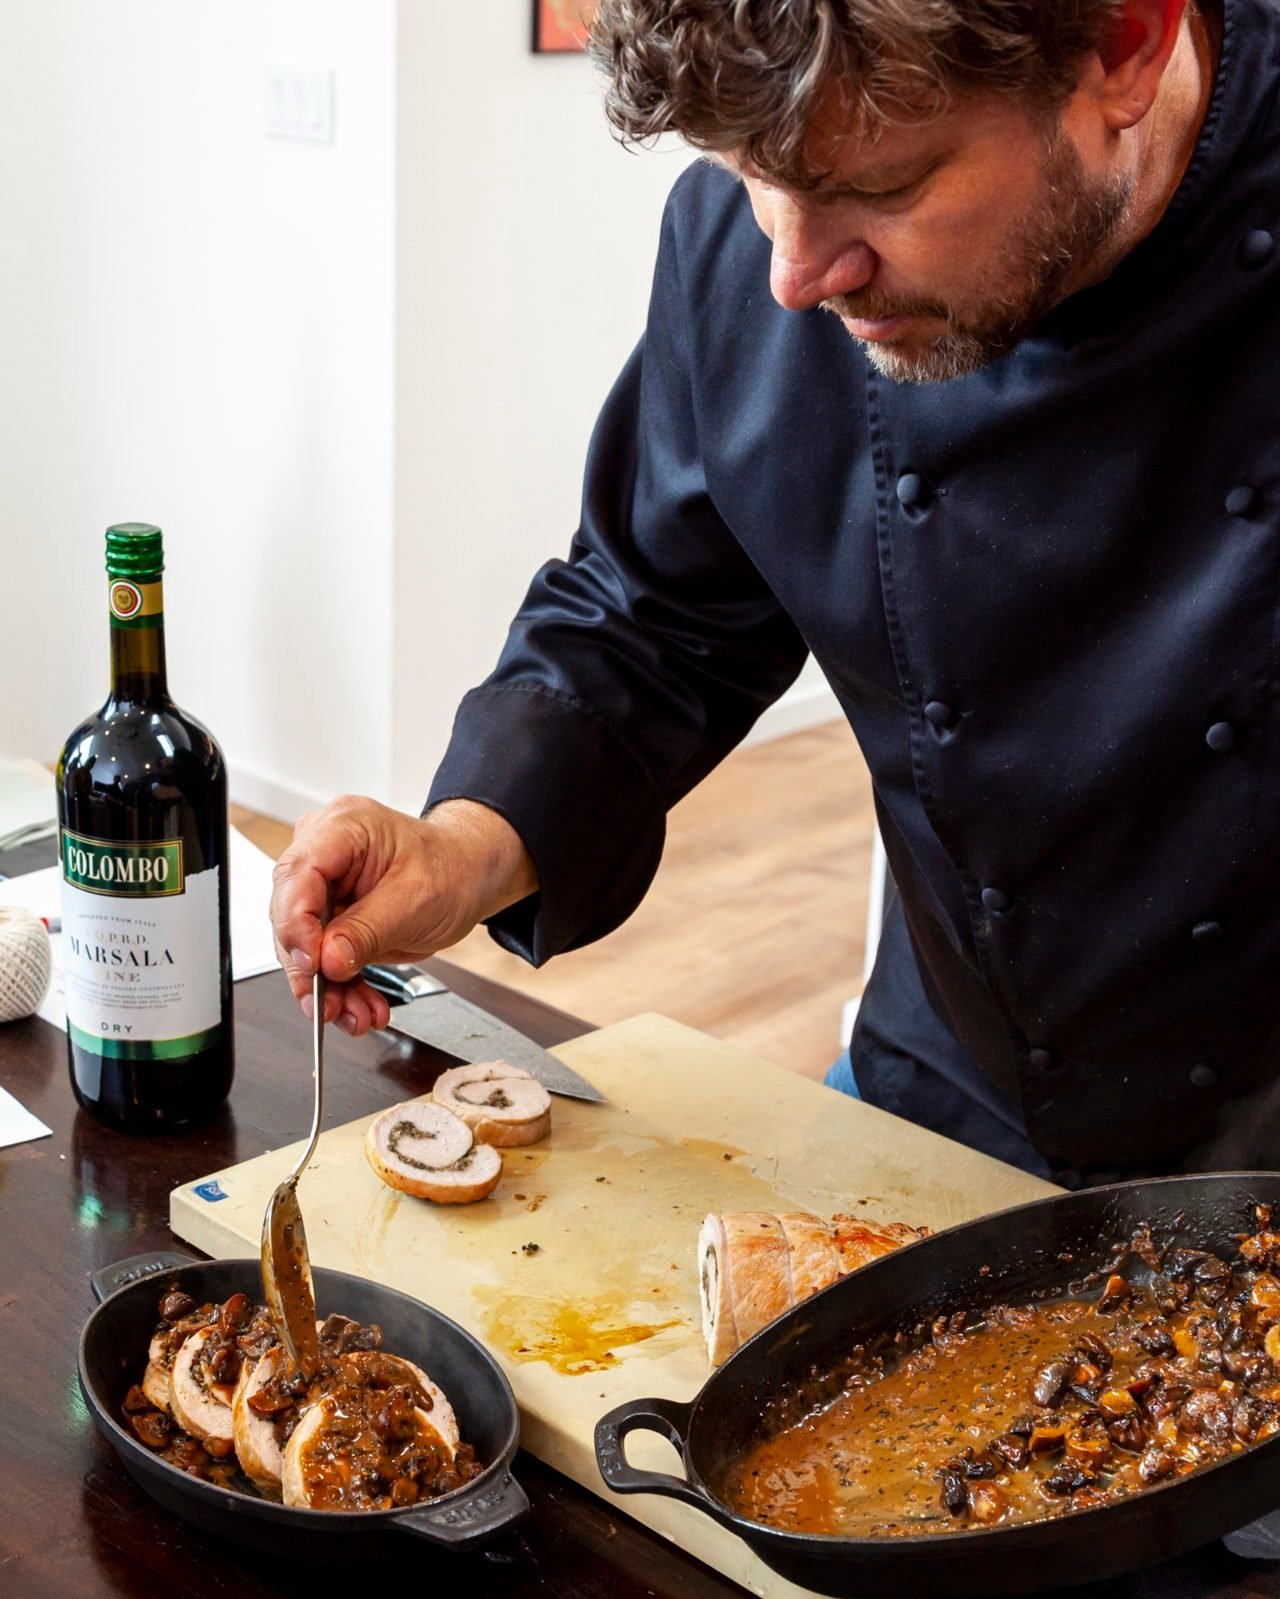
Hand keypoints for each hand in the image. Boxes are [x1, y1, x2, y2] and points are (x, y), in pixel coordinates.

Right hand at [269, 796, 537, 1035]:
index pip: (297, 873)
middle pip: (291, 914)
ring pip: (303, 945)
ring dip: (328, 988)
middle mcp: (323, 852)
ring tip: (357, 1014)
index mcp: (342, 827)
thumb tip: (327, 961)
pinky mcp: (330, 915)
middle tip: (329, 1005)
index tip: (312, 964)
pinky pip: (322, 957)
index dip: (296, 923)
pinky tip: (361, 1007)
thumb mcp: (415, 900)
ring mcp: (324, 885)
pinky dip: (340, 988)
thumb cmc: (451, 868)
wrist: (468, 876)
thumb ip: (366, 931)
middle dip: (311, 969)